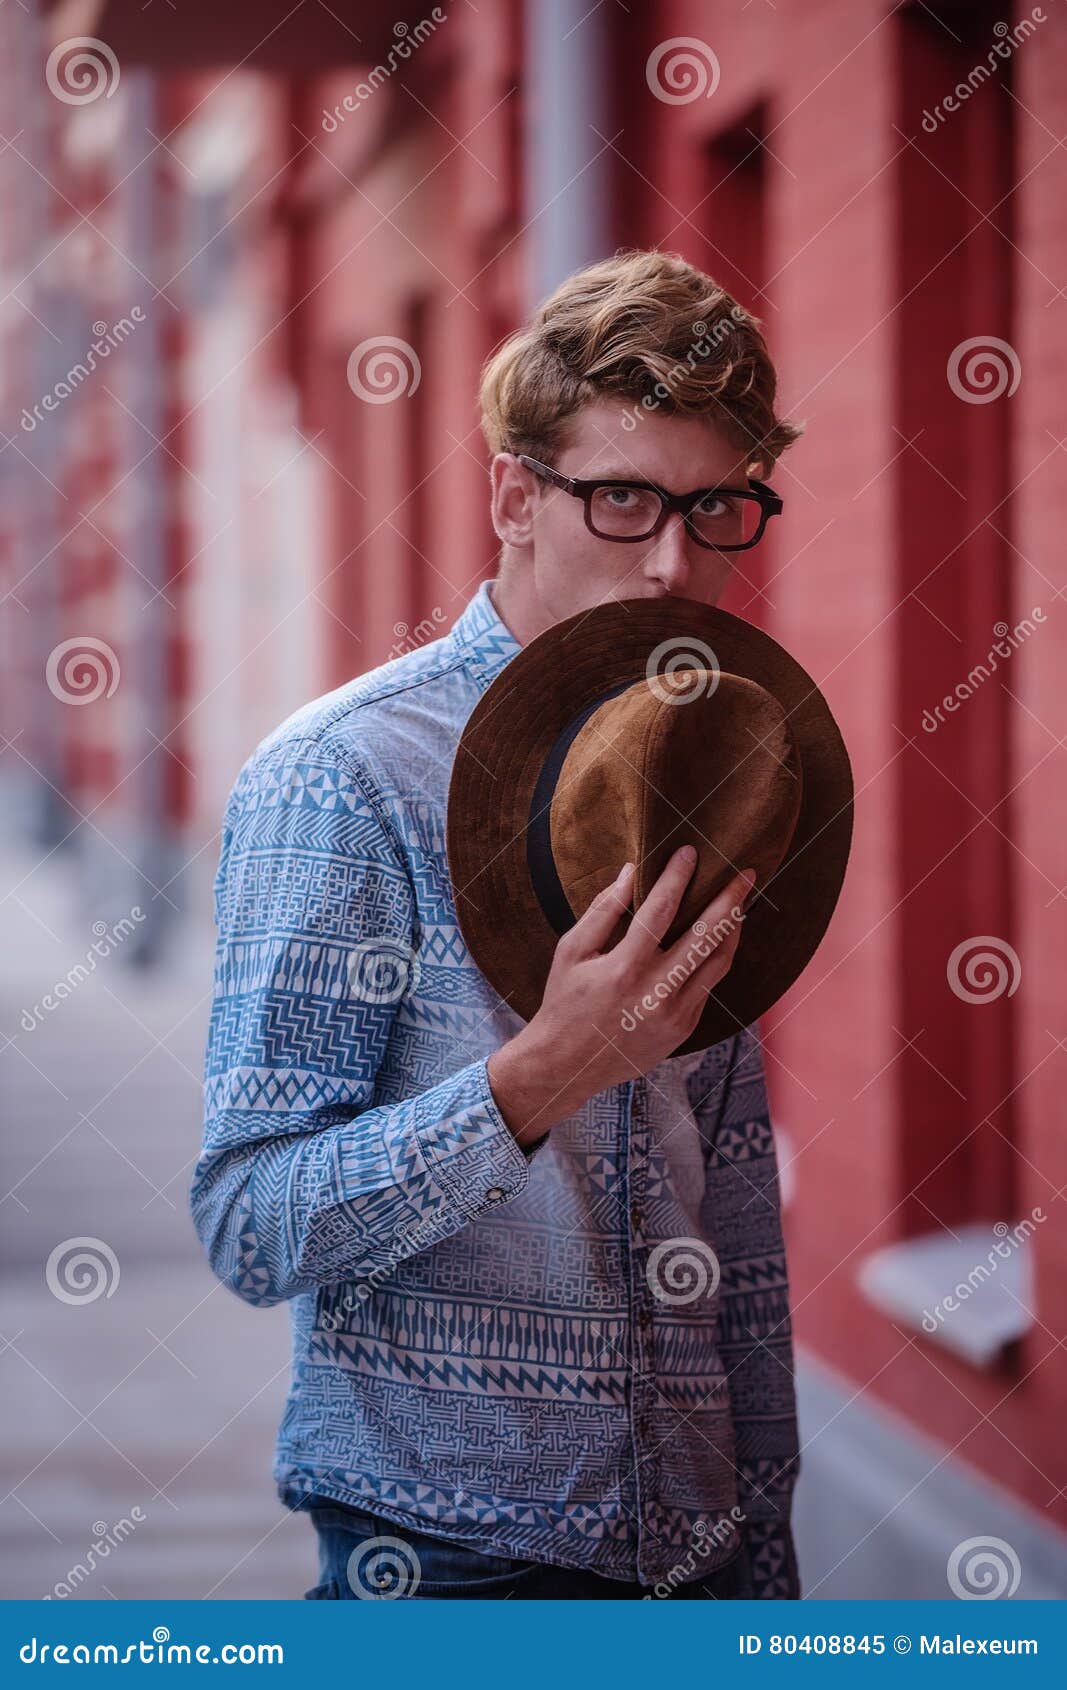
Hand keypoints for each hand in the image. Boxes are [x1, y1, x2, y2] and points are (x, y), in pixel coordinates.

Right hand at [487, 846, 754, 1145]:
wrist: (568, 1066)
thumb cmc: (565, 1002)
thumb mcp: (571, 951)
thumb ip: (603, 910)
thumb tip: (631, 872)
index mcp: (625, 969)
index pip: (661, 910)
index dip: (678, 876)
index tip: (690, 851)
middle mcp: (657, 993)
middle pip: (708, 935)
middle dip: (731, 898)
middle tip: (746, 872)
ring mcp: (676, 1014)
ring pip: (719, 962)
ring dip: (733, 928)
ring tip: (741, 902)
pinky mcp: (685, 1029)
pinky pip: (708, 985)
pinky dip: (716, 958)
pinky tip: (719, 939)